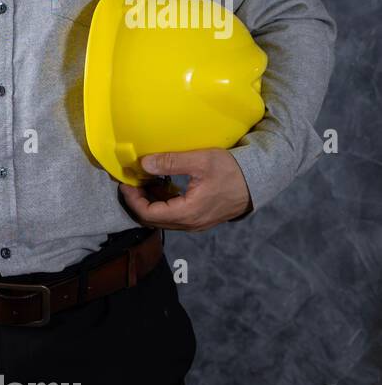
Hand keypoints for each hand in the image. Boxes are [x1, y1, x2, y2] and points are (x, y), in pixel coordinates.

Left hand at [118, 150, 251, 231]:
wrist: (258, 181)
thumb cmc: (232, 170)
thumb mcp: (201, 160)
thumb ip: (171, 162)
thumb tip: (144, 163)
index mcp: (186, 213)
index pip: (147, 214)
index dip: (132, 199)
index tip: (126, 183)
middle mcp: (189, 224)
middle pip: (151, 219)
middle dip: (137, 201)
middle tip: (132, 181)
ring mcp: (194, 223)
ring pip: (162, 219)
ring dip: (150, 202)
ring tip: (145, 181)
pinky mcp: (199, 218)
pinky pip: (173, 216)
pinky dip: (163, 203)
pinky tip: (162, 185)